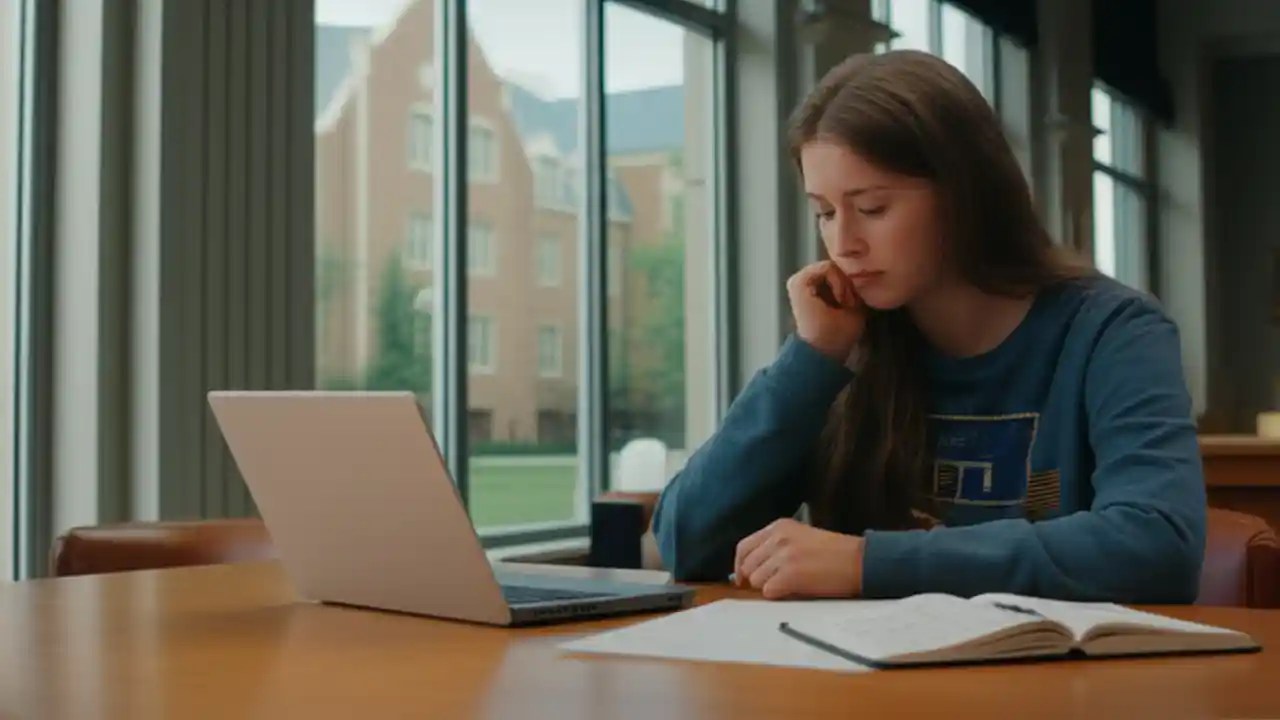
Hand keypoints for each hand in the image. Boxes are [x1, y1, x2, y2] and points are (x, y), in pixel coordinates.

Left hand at [733, 518, 864, 599]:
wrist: (859, 561)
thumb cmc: (833, 553)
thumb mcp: (800, 537)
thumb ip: (774, 547)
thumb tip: (748, 570)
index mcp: (779, 526)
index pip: (744, 547)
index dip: (740, 566)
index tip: (743, 579)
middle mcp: (777, 538)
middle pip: (748, 566)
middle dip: (758, 579)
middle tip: (777, 584)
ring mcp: (783, 555)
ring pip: (757, 580)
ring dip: (770, 587)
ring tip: (792, 584)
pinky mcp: (790, 574)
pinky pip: (769, 592)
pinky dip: (779, 596)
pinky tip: (795, 590)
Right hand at [786, 261, 866, 362]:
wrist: (824, 349)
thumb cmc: (839, 333)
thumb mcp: (853, 306)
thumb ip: (851, 287)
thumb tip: (857, 271)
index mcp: (813, 288)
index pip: (838, 270)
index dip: (850, 283)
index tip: (851, 305)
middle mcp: (803, 282)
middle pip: (836, 267)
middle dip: (847, 283)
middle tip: (849, 304)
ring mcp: (798, 280)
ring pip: (833, 266)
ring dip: (844, 284)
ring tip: (844, 303)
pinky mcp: (798, 282)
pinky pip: (827, 267)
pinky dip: (839, 282)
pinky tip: (840, 299)